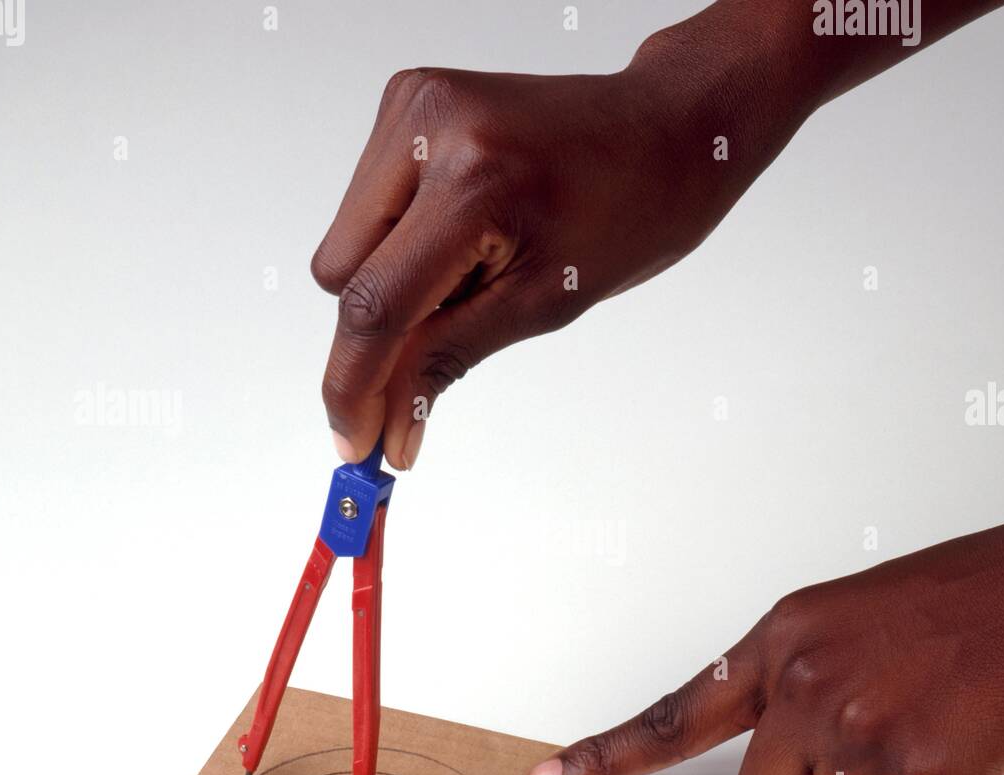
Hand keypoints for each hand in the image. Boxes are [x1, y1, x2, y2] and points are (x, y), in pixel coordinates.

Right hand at [311, 63, 749, 468]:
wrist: (661, 131)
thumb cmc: (627, 213)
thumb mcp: (542, 306)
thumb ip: (447, 362)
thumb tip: (388, 431)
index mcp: (473, 183)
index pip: (376, 304)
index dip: (353, 386)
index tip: (354, 442)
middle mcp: (426, 127)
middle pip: (341, 278)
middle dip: (379, 331)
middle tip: (444, 343)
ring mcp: (409, 106)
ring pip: (344, 247)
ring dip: (390, 284)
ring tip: (475, 268)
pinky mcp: (405, 104)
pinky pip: (365, 210)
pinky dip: (399, 245)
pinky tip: (464, 235)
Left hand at [525, 463, 1003, 774]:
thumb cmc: (969, 594)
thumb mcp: (852, 615)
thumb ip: (797, 678)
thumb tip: (778, 752)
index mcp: (780, 643)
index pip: (675, 716)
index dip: (607, 759)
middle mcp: (806, 688)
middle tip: (859, 769)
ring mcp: (863, 731)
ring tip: (924, 751)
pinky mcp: (926, 773)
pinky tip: (961, 766)